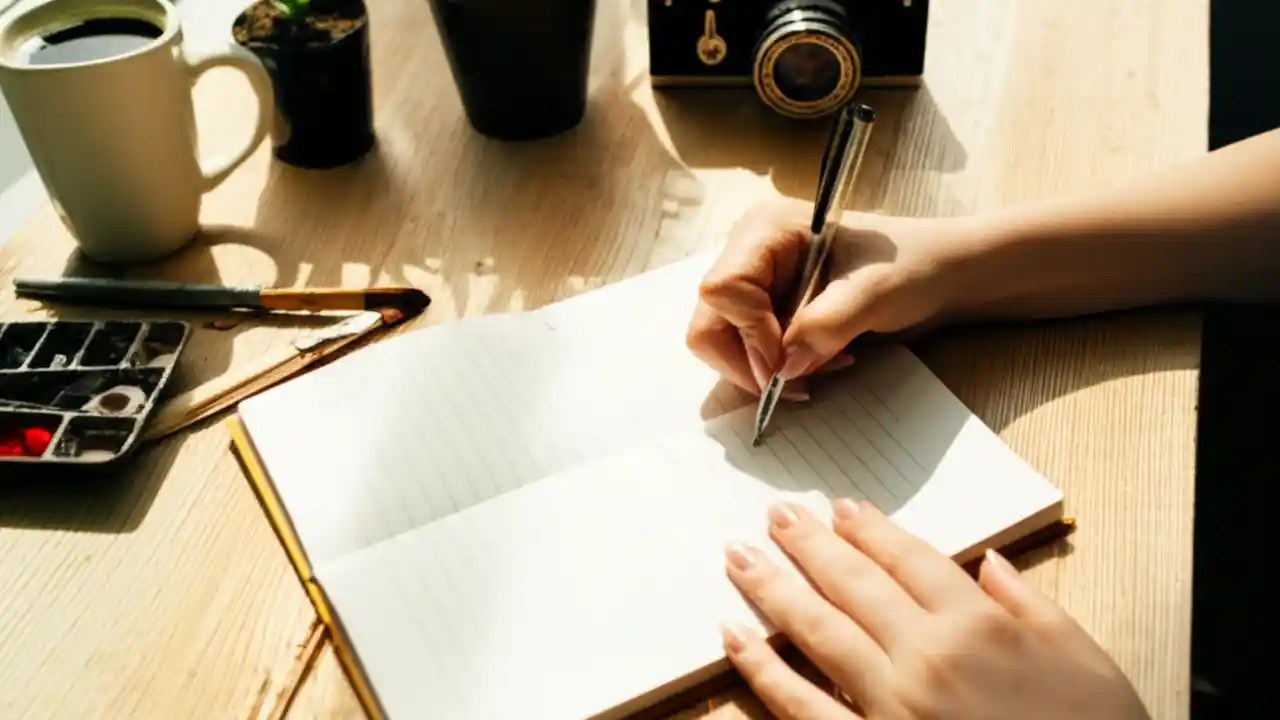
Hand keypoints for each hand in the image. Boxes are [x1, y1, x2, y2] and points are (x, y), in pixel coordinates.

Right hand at [686, 198, 961, 395]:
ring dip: (767, 369)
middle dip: (750, 361)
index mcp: (765, 230)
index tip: (789, 363)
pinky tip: (819, 360)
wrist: (939, 273)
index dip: (749, 335)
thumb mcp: (874, 294)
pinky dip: (778, 368)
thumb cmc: (913, 265)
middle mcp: (747, 253)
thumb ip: (824, 326)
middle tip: (798, 383)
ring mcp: (754, 283)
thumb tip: (782, 369)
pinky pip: (747, 352)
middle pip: (709, 323)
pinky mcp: (765, 310)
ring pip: (722, 344)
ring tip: (820, 366)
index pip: (722, 290)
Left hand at [721, 500, 1149, 719]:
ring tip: (740, 557)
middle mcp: (926, 658)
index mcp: (979, 627)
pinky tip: (734, 638)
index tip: (841, 508)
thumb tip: (987, 563)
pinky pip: (800, 706)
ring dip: (772, 589)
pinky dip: (761, 669)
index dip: (871, 528)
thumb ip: (1032, 604)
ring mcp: (890, 706)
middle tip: (776, 515)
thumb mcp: (1086, 659)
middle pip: (853, 584)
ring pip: (817, 633)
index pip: (910, 559)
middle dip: (809, 544)